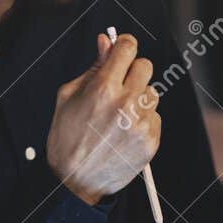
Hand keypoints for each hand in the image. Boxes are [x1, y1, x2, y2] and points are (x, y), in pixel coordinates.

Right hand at [46, 31, 160, 203]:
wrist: (75, 181)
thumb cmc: (67, 137)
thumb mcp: (69, 96)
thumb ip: (93, 67)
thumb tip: (106, 41)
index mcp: (103, 88)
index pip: (128, 48)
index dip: (124, 45)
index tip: (122, 49)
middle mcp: (126, 104)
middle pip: (144, 66)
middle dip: (131, 70)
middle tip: (118, 84)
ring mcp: (141, 123)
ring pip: (152, 92)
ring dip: (138, 97)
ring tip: (119, 114)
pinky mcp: (151, 140)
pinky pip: (155, 116)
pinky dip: (143, 120)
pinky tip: (124, 130)